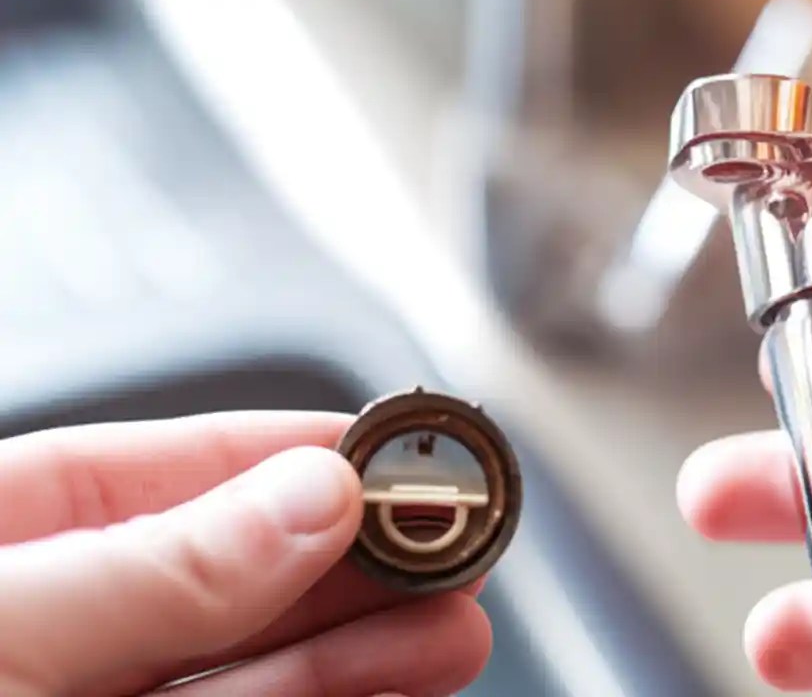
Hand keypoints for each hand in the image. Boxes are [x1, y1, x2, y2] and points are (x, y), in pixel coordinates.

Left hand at [0, 412, 490, 695]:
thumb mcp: (6, 633)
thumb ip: (157, 566)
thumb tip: (309, 494)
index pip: (155, 470)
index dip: (284, 453)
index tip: (390, 449)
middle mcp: (60, 624)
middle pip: (234, 568)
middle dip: (357, 555)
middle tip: (451, 544)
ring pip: (262, 659)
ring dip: (373, 638)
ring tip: (455, 626)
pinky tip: (399, 679)